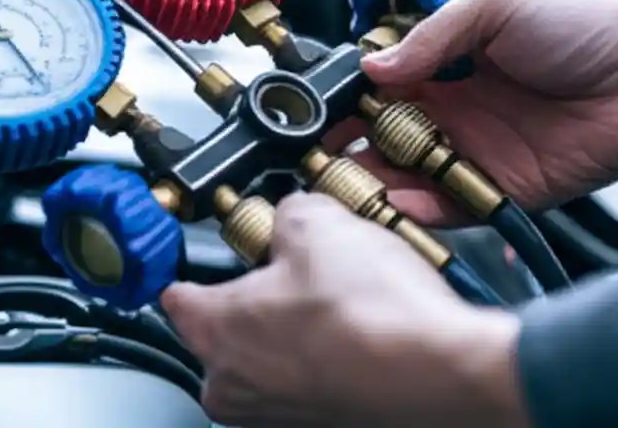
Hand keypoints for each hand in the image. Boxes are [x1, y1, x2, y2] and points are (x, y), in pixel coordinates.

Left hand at [162, 193, 526, 427]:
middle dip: (256, 292)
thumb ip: (285, 211)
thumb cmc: (375, 316)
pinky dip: (327, 350)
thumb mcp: (318, 222)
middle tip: (295, 264)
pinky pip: (307, 375)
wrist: (442, 372)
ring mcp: (276, 411)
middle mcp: (234, 384)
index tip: (214, 248)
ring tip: (340, 293)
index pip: (175, 291)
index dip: (197, 259)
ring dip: (295, 322)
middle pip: (225, 325)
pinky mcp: (319, 420)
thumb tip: (291, 213)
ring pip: (269, 352)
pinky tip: (361, 324)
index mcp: (213, 331)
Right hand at [328, 0, 617, 225]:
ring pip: (404, 173)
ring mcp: (471, 149)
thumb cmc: (586, 29)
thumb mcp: (497, 4)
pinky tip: (395, 200)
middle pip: (380, 132)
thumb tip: (375, 66)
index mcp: (445, 59)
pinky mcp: (496, 188)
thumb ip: (432, 36)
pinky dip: (416, 207)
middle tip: (317, 149)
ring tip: (342, 181)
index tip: (317, 106)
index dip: (346, 94)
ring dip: (372, 179)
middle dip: (344, 142)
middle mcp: (452, 107)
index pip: (377, 82)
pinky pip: (446, 204)